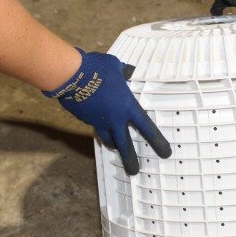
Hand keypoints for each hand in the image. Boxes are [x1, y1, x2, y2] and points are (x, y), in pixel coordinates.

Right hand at [44, 49, 171, 174]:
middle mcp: (114, 119)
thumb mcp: (114, 66)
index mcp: (127, 107)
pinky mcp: (85, 119)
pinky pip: (94, 125)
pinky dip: (97, 124)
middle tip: (134, 170)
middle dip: (130, 159)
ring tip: (114, 146)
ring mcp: (98, 121)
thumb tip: (127, 71)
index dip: (157, 141)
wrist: (70, 76)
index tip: (165, 152)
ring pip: (107, 139)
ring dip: (112, 144)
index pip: (146, 128)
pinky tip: (95, 119)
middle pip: (125, 145)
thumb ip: (123, 72)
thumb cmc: (96, 68)